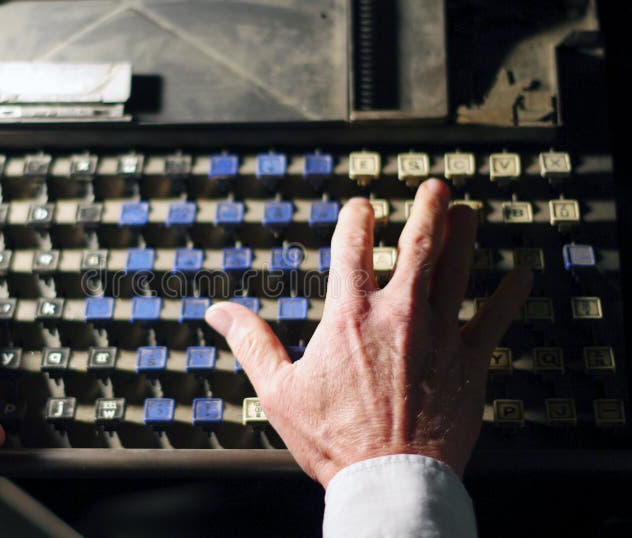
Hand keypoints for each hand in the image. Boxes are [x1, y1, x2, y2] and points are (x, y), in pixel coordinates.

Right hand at [205, 179, 532, 486]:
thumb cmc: (333, 439)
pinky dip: (509, 295)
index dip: (358, 218)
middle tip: (435, 188)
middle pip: (419, 245)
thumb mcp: (279, 390)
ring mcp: (439, 334)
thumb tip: (218, 312)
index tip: (362, 207)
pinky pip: (495, 319)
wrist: (389, 479)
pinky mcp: (469, 361)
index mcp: (350, 316)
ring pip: (459, 269)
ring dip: (465, 235)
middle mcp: (399, 314)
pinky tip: (521, 275)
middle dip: (427, 210)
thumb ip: (250, 342)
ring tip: (468, 212)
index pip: (353, 246)